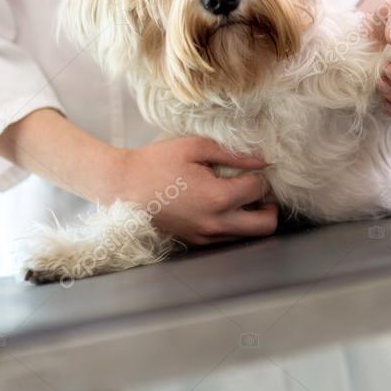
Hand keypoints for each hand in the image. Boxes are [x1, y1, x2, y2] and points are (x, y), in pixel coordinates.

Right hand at [107, 136, 276, 245]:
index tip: (251, 167)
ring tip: (238, 196)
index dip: (261, 175)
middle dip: (269, 205)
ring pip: (249, 236)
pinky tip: (221, 205)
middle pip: (266, 225)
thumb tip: (261, 160)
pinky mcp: (195, 242)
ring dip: (252, 217)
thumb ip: (232, 154)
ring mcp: (205, 237)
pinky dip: (234, 224)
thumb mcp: (195, 147)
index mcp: (217, 198)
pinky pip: (228, 239)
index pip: (259, 190)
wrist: (121, 186)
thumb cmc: (155, 162)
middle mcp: (215, 224)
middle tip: (258, 189)